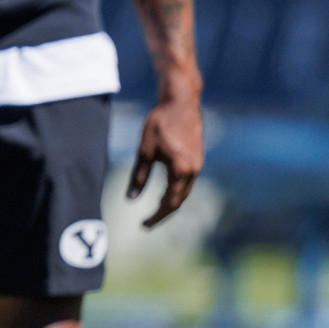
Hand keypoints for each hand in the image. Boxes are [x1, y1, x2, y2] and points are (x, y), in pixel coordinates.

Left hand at [129, 89, 203, 227]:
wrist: (181, 101)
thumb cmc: (160, 123)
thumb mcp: (144, 150)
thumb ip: (139, 176)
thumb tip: (130, 198)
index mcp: (181, 170)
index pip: (169, 203)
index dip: (156, 217)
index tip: (143, 226)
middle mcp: (194, 170)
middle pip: (179, 200)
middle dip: (163, 213)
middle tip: (146, 223)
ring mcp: (198, 164)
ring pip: (184, 192)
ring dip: (170, 203)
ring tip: (154, 211)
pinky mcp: (197, 158)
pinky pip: (187, 182)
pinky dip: (176, 191)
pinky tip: (165, 192)